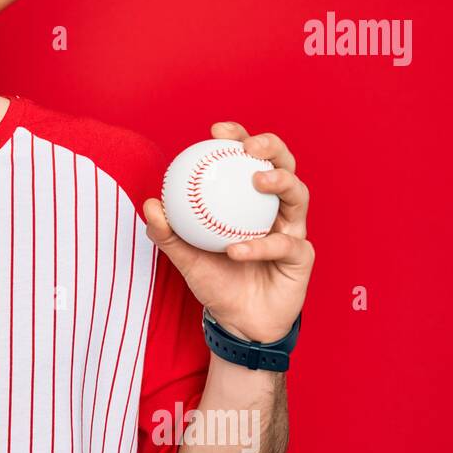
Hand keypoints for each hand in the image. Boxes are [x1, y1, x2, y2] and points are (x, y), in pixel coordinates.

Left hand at [143, 122, 313, 342]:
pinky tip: (236, 249)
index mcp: (250, 201)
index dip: (239, 137)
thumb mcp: (185, 257)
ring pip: (298, 195)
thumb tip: (149, 204)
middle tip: (249, 147)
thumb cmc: (215, 281)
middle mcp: (276, 210)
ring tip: (258, 180)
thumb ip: (168, 232)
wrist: (237, 322)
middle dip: (272, 147)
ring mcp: (294, 231)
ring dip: (280, 181)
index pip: (249, 159)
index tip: (216, 130)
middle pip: (285, 165)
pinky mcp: (302, 257)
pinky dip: (258, 246)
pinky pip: (283, 245)